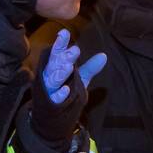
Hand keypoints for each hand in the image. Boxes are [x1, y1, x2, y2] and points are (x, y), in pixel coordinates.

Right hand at [31, 29, 105, 148]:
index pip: (57, 53)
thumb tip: (104, 55)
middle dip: (64, 57)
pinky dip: (60, 94)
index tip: (65, 33)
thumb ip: (90, 68)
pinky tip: (66, 90)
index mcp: (55, 67)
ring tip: (69, 66)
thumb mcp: (79, 80)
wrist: (52, 119)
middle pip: (55, 64)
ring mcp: (48, 90)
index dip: (60, 43)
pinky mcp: (49, 104)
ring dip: (61, 73)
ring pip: (53, 80)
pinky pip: (54, 98)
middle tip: (75, 51)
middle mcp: (49, 76)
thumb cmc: (64, 93)